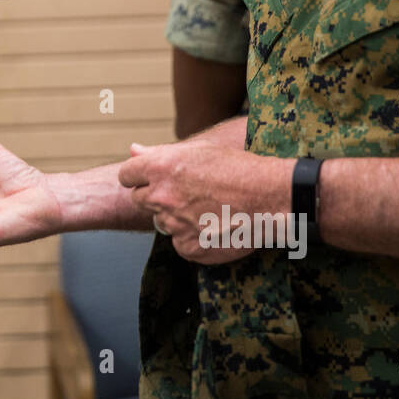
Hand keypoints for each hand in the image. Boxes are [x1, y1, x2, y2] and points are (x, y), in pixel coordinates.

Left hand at [119, 139, 290, 264]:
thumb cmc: (238, 169)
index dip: (140, 176)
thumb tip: (132, 150)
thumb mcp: (199, 151)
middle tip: (186, 194)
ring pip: (162, 223)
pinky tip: (214, 226)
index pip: (126, 175)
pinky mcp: (189, 248)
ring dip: (176, 218)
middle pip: (140, 200)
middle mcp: (162, 196)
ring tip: (207, 209)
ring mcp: (174, 225)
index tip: (155, 178)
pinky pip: (180, 244)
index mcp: (160, 168)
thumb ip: (159, 153)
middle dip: (157, 197)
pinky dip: (193, 239)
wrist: (272, 197)